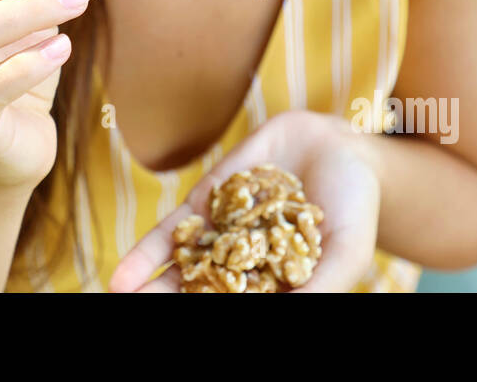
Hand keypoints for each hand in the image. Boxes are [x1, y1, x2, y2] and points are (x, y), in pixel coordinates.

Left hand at [107, 110, 381, 291]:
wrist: (340, 144)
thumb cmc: (356, 206)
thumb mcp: (345, 252)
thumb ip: (317, 288)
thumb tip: (285, 312)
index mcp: (274, 286)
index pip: (238, 306)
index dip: (211, 316)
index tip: (189, 331)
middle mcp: (242, 268)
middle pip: (200, 297)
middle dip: (168, 308)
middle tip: (138, 318)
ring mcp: (220, 236)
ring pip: (179, 272)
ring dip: (148, 293)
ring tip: (121, 305)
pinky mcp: (206, 204)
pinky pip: (171, 234)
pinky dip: (147, 257)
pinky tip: (122, 278)